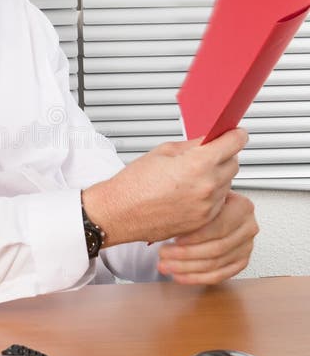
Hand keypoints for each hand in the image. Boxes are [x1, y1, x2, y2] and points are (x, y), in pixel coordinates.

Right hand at [81, 127, 248, 245]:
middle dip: (224, 156)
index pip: (233, 143)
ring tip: (191, 177)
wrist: (120, 213)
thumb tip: (208, 140)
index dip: (236, 135)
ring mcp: (207, 207)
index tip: (236, 134)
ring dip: (217, 177)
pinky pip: (218, 203)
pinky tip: (190, 192)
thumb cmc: (134, 185)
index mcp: (198, 165)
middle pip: (233, 164)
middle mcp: (207, 187)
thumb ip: (192, 145)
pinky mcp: (203, 222)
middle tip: (207, 154)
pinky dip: (211, 195)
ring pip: (228, 185)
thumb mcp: (163, 152)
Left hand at [157, 191, 257, 283]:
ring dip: (187, 268)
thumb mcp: (201, 196)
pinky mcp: (241, 262)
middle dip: (186, 254)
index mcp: (243, 207)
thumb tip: (172, 219)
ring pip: (215, 264)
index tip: (174, 239)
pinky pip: (219, 276)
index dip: (195, 236)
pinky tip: (179, 276)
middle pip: (217, 248)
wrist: (214, 208)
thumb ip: (194, 206)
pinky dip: (196, 278)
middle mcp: (248, 228)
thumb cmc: (203, 201)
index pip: (218, 227)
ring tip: (165, 265)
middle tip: (164, 254)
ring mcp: (246, 247)